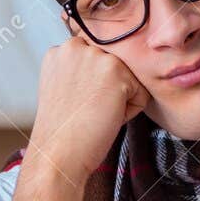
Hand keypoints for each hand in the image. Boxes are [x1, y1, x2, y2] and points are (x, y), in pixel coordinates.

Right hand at [28, 31, 148, 186]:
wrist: (58, 153)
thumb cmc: (62, 130)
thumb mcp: (63, 87)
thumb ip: (80, 70)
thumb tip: (107, 70)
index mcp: (60, 51)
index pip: (97, 60)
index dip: (94, 86)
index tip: (80, 103)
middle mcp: (76, 47)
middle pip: (115, 66)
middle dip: (108, 89)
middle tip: (87, 110)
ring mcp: (96, 56)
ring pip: (129, 78)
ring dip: (120, 99)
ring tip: (94, 114)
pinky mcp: (116, 71)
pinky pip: (141, 93)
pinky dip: (130, 111)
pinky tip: (105, 118)